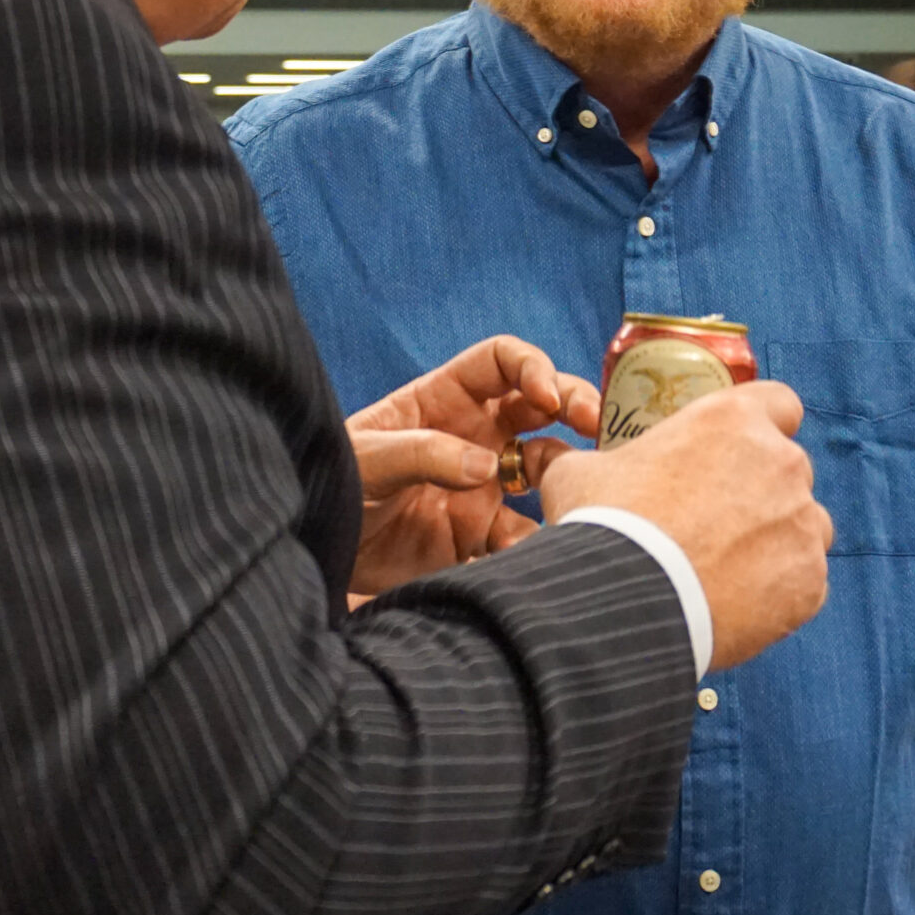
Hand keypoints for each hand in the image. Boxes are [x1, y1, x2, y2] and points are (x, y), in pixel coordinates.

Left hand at [347, 335, 597, 596]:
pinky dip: (540, 542)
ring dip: (570, 474)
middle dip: (575, 406)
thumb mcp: (364, 459)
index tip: (548, 397)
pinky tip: (537, 552)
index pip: (501, 362)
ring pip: (548, 467)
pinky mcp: (481, 535)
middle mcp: (473, 436)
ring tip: (580, 492)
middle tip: (597, 426)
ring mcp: (482, 485)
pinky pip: (527, 534)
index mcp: (443, 400)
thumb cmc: (330, 486)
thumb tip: (486, 466)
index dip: (532, 367)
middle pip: (539, 406)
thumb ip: (422, 453)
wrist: (318, 552)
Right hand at [539, 381, 829, 670]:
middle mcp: (781, 462)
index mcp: (732, 420)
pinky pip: (803, 580)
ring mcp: (802, 523)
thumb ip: (584, 459)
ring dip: (776, 539)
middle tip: (714, 519)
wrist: (626, 600)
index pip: (779, 402)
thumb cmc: (603, 524)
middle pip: (789, 469)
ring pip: (804, 525)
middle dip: (761, 490)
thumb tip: (541, 456)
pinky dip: (778, 590)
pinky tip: (734, 602)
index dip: (762, 423)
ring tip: (725, 567)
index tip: (737, 449)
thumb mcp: (576, 474)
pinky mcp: (810, 581)